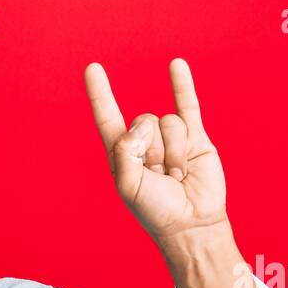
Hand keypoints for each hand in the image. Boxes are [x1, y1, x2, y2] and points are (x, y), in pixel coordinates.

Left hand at [83, 58, 226, 243]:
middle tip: (160, 175)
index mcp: (122, 155)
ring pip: (169, 122)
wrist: (191, 223)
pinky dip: (182, 85)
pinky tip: (176, 65)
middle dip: (154, 148)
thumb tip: (141, 125)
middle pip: (144, 120)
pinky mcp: (194, 138)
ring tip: (177, 175)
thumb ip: (125, 151)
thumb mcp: (129, 185)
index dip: (100, 95)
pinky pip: (188, 106)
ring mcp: (169, 139)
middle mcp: (144, 143)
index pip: (108, 118)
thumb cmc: (156, 211)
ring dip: (174, 151)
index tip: (92, 68)